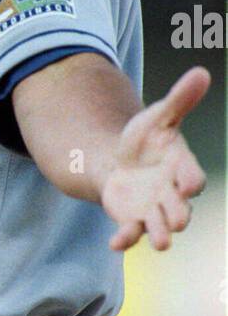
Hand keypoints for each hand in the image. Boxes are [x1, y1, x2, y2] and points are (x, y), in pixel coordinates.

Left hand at [102, 66, 209, 251]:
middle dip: (179, 215)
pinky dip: (125, 239)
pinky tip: (114, 243)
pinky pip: (131, 234)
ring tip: (161, 243)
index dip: (192, 182)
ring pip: (162, 228)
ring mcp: (153, 211)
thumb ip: (180, 100)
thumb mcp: (159, 117)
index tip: (187, 184)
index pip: (193, 180)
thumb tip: (202, 71)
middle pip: (182, 210)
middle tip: (176, 219)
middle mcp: (172, 195)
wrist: (118, 161)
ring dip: (162, 235)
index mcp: (182, 169)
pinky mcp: (132, 221)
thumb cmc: (145, 139)